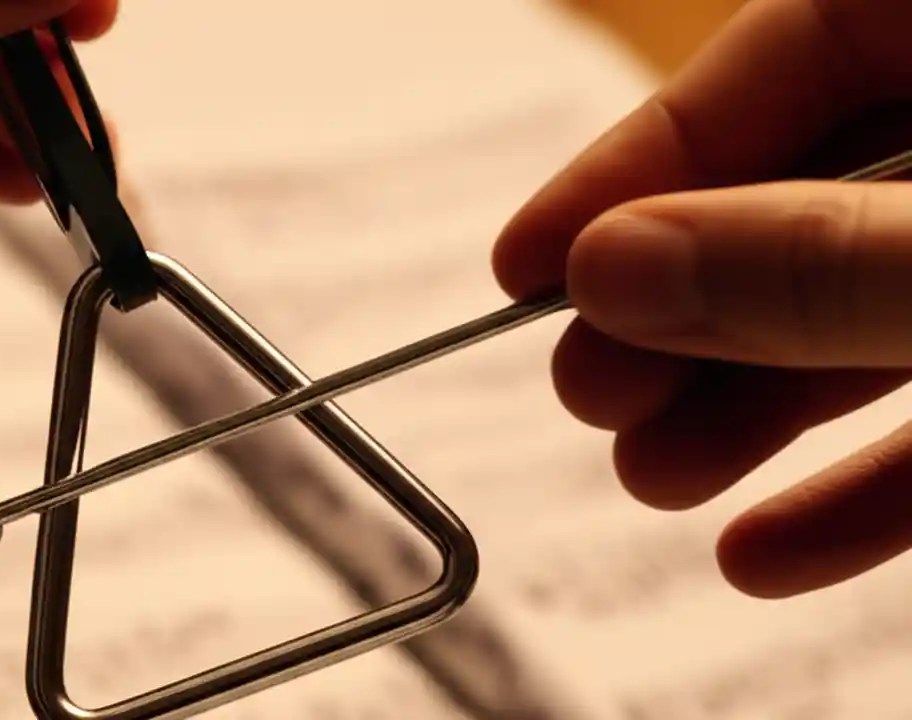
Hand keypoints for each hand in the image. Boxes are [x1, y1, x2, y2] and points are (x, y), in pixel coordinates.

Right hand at [492, 0, 911, 598]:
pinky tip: (766, 551)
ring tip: (650, 481)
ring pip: (875, 311)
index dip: (643, 160)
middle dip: (687, 310)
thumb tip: (616, 270)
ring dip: (752, 409)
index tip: (527, 262)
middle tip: (585, 391)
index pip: (793, 49)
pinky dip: (866, 488)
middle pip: (813, 195)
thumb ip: (819, 263)